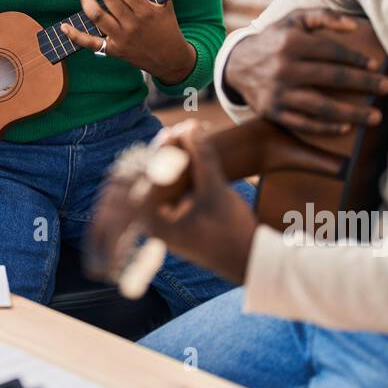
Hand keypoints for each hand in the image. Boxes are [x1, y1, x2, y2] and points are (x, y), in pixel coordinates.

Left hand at [60, 0, 195, 84]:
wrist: (169, 59)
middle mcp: (132, 24)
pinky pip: (90, 42)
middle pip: (109, 0)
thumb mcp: (166, 4)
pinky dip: (75, 35)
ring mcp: (121, 38)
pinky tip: (64, 27)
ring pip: (97, 17)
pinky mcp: (112, 50)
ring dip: (87, 2)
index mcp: (146, 11)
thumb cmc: (167, 28)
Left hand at [91, 122, 257, 284]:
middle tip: (174, 133)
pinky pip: (156, 193)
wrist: (250, 262)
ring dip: (158, 164)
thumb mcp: (217, 191)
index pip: (142, 179)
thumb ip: (202, 158)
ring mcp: (159, 224)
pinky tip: (182, 159)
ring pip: (145, 187)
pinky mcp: (170, 222)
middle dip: (153, 155)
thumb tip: (190, 126)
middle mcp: (150, 225)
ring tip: (178, 141)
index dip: (156, 152)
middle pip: (137, 181)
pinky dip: (164, 175)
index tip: (173, 132)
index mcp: (154, 222)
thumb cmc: (233, 232)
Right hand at [222, 8, 387, 135]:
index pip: (331, 52)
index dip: (357, 59)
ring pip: (321, 105)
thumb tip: (355, 26)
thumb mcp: (294, 19)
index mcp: (290, 42)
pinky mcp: (272, 111)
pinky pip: (303, 123)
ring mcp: (277, 92)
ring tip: (375, 117)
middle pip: (332, 78)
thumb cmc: (276, 39)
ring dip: (352, 113)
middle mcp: (283, 67)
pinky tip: (346, 128)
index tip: (377, 66)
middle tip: (387, 88)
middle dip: (363, 84)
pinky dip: (326, 127)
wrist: (237, 64)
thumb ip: (324, 16)